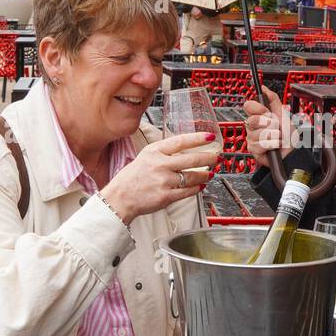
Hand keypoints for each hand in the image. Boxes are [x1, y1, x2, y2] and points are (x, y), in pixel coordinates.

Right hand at [101, 131, 216, 222]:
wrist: (119, 198)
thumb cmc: (131, 178)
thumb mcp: (145, 157)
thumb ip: (163, 153)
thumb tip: (185, 149)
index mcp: (154, 152)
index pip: (181, 141)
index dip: (198, 138)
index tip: (210, 136)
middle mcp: (160, 165)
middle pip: (191, 159)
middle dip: (208, 158)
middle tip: (216, 157)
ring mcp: (163, 181)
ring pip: (192, 176)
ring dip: (204, 175)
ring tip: (209, 173)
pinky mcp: (166, 196)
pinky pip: (187, 191)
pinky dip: (197, 188)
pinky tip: (201, 185)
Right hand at [242, 85, 291, 161]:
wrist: (292, 151)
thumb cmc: (287, 135)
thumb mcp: (283, 114)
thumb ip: (273, 100)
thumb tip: (264, 88)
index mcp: (258, 116)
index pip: (248, 106)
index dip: (258, 108)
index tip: (266, 112)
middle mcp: (252, 126)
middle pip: (253, 119)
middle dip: (270, 123)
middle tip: (277, 127)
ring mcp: (251, 138)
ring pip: (259, 133)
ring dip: (274, 135)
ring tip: (278, 138)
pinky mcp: (253, 149)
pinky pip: (261, 144)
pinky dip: (273, 144)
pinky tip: (275, 145)